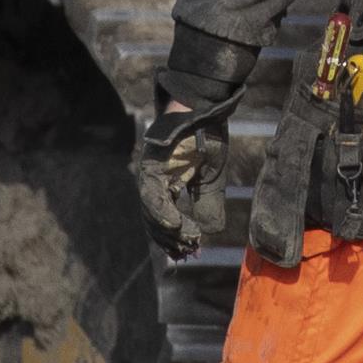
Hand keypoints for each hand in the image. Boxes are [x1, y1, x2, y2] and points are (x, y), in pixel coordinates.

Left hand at [135, 102, 231, 253]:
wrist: (205, 107)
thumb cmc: (207, 137)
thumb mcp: (212, 178)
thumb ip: (208, 204)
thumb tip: (210, 233)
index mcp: (167, 186)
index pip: (166, 220)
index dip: (177, 239)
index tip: (192, 254)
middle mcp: (154, 182)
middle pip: (155, 221)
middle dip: (172, 240)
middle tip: (189, 254)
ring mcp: (150, 173)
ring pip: (151, 212)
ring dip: (169, 230)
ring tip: (188, 242)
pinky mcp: (151, 163)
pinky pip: (152, 194)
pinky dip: (163, 212)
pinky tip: (176, 224)